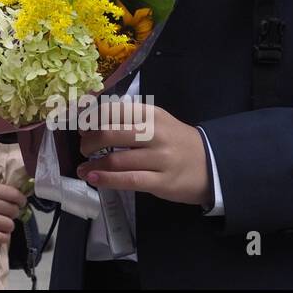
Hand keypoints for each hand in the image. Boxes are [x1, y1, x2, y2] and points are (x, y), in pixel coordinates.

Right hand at [0, 182, 26, 244]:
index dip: (21, 200)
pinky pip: (0, 238)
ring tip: (2, 226)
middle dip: (13, 214)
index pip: (14, 194)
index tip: (20, 204)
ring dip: (8, 227)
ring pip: (9, 225)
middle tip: (7, 215)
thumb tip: (11, 200)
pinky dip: (3, 238)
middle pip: (13, 211)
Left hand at [76, 104, 209, 205]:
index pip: (113, 111)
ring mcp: (160, 158)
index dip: (91, 119)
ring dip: (93, 165)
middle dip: (89, 143)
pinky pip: (129, 180)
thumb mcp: (155, 122)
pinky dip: (107, 179)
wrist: (211, 164)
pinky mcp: (162, 181)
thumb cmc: (175, 142)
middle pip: (110, 134)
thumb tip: (89, 123)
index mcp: (151, 114)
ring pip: (117, 160)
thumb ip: (127, 120)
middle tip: (83, 149)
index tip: (81, 127)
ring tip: (83, 169)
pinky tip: (94, 179)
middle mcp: (155, 133)